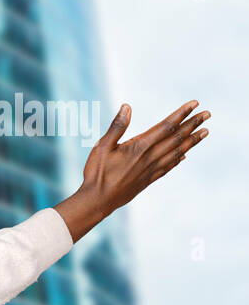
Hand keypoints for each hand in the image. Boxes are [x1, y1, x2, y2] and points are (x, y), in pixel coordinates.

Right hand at [54, 99, 210, 241]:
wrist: (98, 201)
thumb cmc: (97, 173)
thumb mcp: (102, 146)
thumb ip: (117, 126)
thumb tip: (127, 107)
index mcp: (140, 147)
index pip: (167, 126)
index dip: (182, 114)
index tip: (195, 104)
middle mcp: (150, 157)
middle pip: (177, 138)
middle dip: (193, 124)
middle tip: (207, 114)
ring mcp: (151, 169)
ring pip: (177, 152)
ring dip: (192, 141)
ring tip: (205, 132)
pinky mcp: (148, 179)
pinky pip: (169, 166)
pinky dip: (179, 158)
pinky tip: (184, 154)